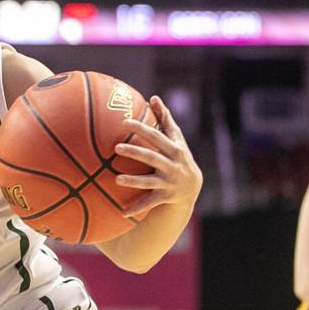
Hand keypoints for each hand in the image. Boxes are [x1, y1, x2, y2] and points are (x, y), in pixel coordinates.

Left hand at [113, 96, 202, 217]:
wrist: (192, 186)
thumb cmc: (179, 155)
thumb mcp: (176, 138)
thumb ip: (164, 118)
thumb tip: (153, 97)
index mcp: (174, 148)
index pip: (157, 136)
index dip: (142, 129)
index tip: (125, 123)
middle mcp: (173, 165)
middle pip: (152, 157)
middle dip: (135, 152)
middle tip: (116, 148)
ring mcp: (169, 182)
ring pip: (149, 182)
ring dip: (134, 181)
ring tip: (116, 179)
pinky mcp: (165, 197)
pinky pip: (149, 203)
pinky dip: (136, 207)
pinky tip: (121, 212)